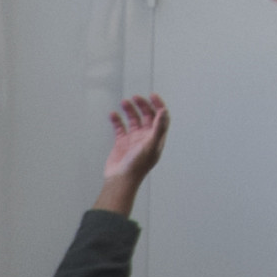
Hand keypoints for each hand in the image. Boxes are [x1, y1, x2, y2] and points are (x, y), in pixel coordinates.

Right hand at [93, 93, 168, 219]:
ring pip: (133, 119)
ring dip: (130, 110)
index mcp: (156, 138)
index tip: (152, 96)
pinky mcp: (122, 143)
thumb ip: (158, 128)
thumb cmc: (137, 166)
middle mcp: (146, 138)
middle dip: (142, 105)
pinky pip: (120, 127)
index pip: (160, 117)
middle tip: (135, 97)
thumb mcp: (151, 145)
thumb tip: (164, 111)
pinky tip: (113, 114)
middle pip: (147, 116)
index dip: (158, 105)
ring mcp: (133, 140)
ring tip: (124, 102)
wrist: (120, 180)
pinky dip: (117, 120)